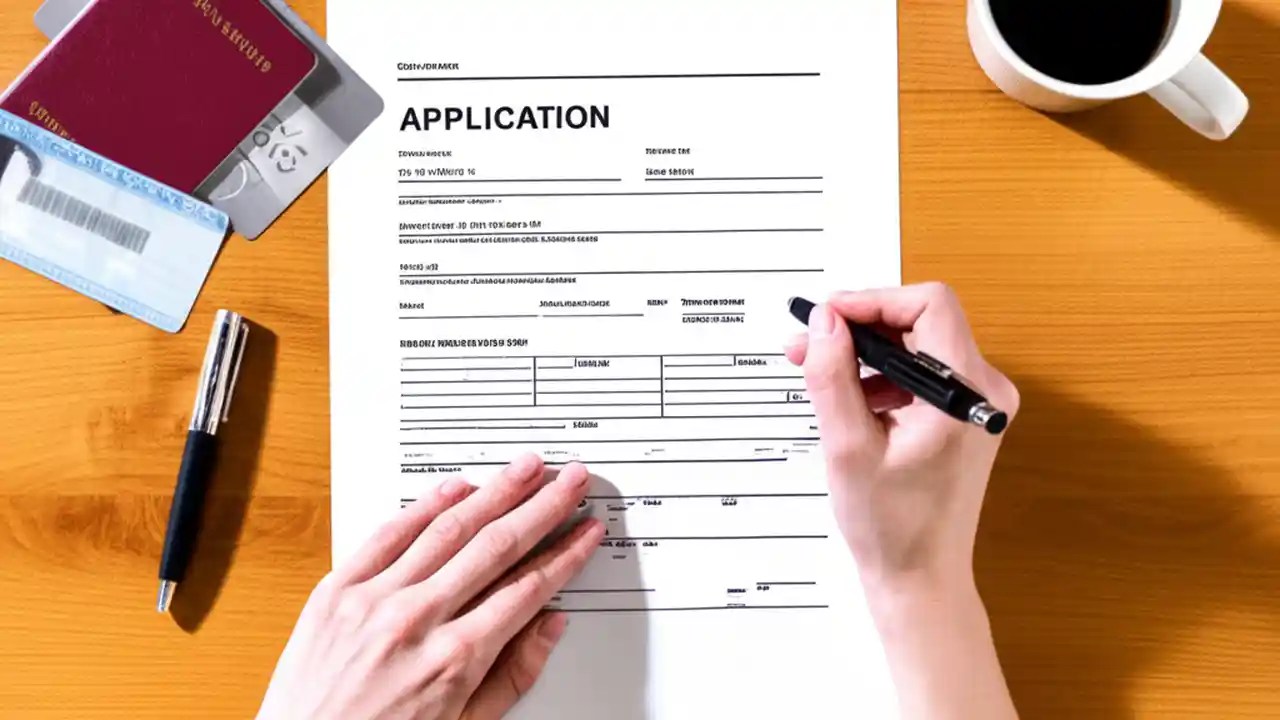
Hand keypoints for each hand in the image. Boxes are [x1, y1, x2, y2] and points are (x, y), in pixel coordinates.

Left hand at [256, 455, 604, 719]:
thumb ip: (512, 675)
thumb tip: (550, 626)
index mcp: (453, 660)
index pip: (528, 587)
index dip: (565, 553)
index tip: (585, 531)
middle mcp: (416, 621)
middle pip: (497, 546)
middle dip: (543, 507)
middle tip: (570, 481)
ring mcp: (373, 600)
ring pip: (448, 528)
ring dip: (494, 491)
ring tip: (526, 468)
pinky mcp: (336, 591)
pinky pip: (388, 534)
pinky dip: (424, 505)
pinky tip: (456, 486)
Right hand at [784, 283, 1019, 587]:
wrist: (920, 578)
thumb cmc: (893, 527)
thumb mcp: (848, 446)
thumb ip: (833, 376)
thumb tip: (826, 322)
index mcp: (966, 393)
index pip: (928, 305)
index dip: (873, 301)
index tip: (830, 315)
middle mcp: (983, 392)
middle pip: (920, 322)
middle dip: (860, 327)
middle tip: (809, 343)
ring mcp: (977, 404)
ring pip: (917, 346)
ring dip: (866, 353)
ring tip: (819, 371)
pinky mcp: (963, 416)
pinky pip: (920, 373)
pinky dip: (881, 375)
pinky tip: (849, 398)